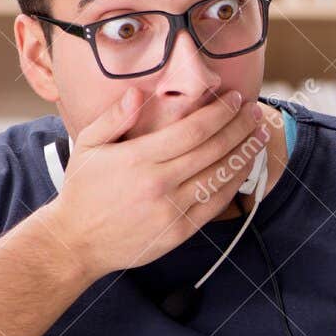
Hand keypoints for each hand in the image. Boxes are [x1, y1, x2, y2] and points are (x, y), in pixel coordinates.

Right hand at [44, 87, 267, 279]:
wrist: (78, 242)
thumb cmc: (83, 190)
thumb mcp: (87, 146)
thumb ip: (113, 117)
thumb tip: (137, 93)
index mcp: (138, 159)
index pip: (193, 130)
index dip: (219, 113)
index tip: (234, 98)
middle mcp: (159, 184)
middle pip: (213, 150)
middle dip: (239, 127)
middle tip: (254, 111)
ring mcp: (172, 210)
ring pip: (220, 177)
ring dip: (244, 153)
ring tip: (258, 135)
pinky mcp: (180, 231)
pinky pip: (216, 204)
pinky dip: (234, 184)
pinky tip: (243, 167)